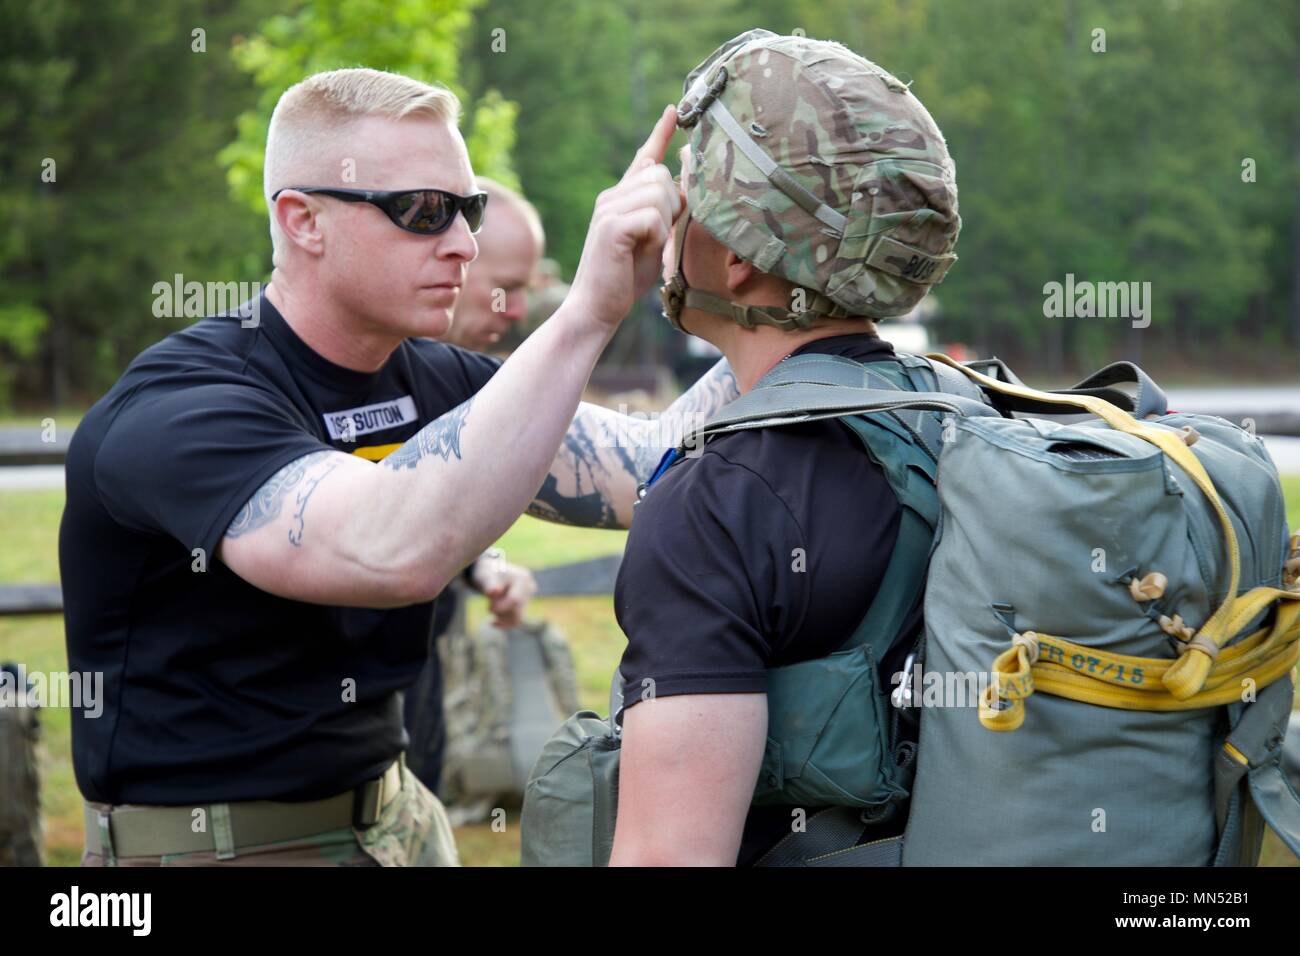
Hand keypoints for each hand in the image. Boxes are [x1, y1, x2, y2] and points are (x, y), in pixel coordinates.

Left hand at [471, 556, 537, 628]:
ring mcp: (529, 597)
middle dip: (500, 612)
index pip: (515, 600)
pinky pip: (517, 620)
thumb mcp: (486, 577)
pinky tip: (493, 623)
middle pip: (517, 610)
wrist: (490, 574)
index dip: (501, 607)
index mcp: (523, 578)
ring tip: (492, 607)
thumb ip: (489, 585)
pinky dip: (505, 623)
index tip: (489, 609)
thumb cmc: (487, 574)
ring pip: (517, 618)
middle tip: (489, 607)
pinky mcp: (525, 605)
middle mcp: (529, 587)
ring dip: (501, 617)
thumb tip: (494, 592)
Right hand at [567, 105, 682, 330]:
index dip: (660, 134)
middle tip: (655, 238)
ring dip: (663, 224)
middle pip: (661, 175)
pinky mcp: (610, 225)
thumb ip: (661, 212)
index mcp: (619, 197)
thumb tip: (679, 188)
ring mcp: (607, 208)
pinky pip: (652, 217)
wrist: (596, 308)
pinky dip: (655, 237)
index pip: (643, 158)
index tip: (673, 110)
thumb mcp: (649, 239)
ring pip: (659, 194)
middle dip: (671, 206)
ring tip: (644, 246)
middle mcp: (611, 196)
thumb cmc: (624, 278)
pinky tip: (639, 251)